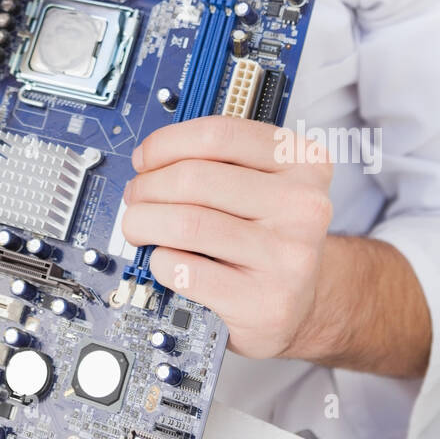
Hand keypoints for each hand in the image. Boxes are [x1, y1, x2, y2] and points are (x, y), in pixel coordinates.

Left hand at [121, 116, 332, 358]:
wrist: (301, 302)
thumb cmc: (270, 235)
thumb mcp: (264, 183)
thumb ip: (218, 161)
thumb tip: (149, 160)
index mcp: (303, 161)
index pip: (218, 136)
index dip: (166, 143)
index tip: (144, 158)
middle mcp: (303, 206)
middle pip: (195, 178)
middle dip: (148, 186)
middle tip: (136, 196)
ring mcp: (287, 256)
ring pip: (186, 224)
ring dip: (144, 222)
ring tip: (137, 226)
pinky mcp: (264, 301)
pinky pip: (186, 270)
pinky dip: (161, 261)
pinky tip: (165, 259)